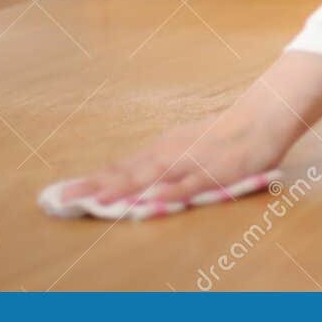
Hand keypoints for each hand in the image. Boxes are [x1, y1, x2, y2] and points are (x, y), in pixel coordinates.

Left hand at [57, 105, 294, 208]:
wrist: (260, 118)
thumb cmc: (222, 136)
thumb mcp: (184, 146)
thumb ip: (160, 164)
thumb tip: (131, 181)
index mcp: (159, 150)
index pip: (118, 168)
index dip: (90, 180)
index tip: (61, 192)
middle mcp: (167, 154)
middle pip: (125, 173)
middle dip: (93, 185)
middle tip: (61, 198)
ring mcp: (189, 163)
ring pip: (149, 178)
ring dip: (121, 189)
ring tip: (95, 200)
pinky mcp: (212, 173)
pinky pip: (186, 187)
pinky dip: (167, 195)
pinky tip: (149, 203)